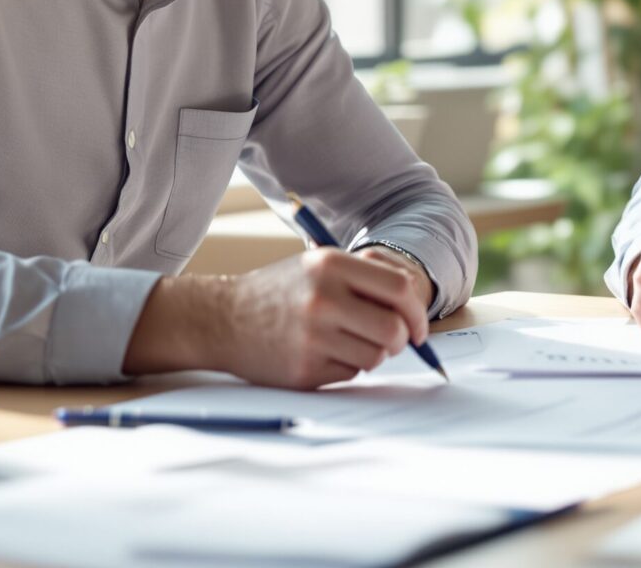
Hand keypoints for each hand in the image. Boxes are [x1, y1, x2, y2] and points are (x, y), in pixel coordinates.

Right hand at [121, 248, 428, 387]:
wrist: (222, 319)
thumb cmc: (279, 291)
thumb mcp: (316, 266)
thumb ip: (364, 278)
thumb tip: (415, 306)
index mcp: (330, 265)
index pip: (399, 289)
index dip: (417, 312)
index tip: (419, 326)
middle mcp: (323, 299)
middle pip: (394, 329)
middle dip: (403, 340)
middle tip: (396, 342)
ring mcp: (313, 337)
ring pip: (376, 357)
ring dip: (373, 354)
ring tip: (349, 343)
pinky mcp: (305, 370)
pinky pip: (351, 374)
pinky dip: (347, 367)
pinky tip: (324, 354)